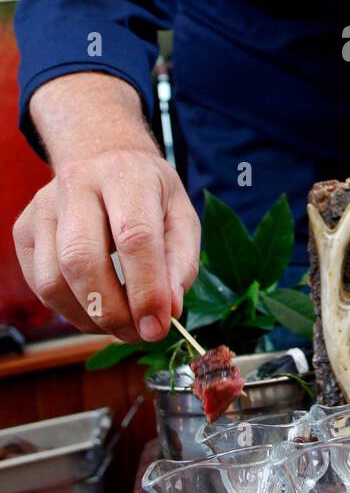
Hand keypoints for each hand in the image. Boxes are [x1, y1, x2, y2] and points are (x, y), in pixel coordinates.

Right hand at [13, 149, 200, 342]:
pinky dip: (70, 310)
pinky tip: (96, 309)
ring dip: (89, 317)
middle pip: (82, 259)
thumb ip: (181, 264)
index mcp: (125, 174)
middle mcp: (77, 183)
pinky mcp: (24, 229)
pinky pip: (40, 285)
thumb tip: (167, 310)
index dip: (146, 290)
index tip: (158, 326)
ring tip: (120, 324)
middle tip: (137, 333)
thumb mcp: (182, 217)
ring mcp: (43, 206)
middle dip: (111, 311)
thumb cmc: (149, 195)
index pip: (134, 237)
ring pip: (54, 280)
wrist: (104, 159)